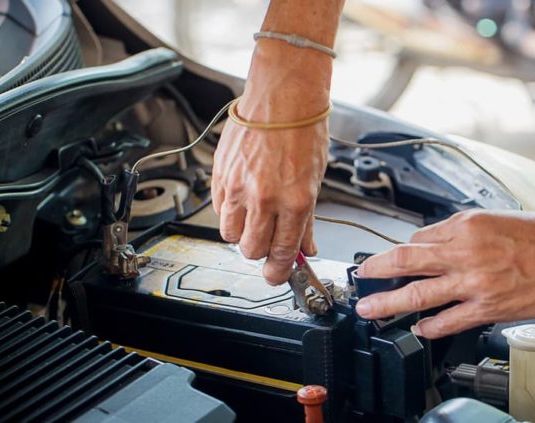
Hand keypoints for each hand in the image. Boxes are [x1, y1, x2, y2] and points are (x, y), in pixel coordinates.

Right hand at [212, 96, 328, 283]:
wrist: (282, 96)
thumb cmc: (304, 131)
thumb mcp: (315, 180)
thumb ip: (307, 219)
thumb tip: (305, 247)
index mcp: (295, 201)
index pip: (282, 252)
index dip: (279, 271)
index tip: (277, 274)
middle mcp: (265, 197)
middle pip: (251, 250)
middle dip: (261, 252)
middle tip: (268, 241)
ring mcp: (239, 187)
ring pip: (230, 235)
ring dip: (242, 233)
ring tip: (254, 217)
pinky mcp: (220, 175)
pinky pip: (219, 210)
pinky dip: (229, 212)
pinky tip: (243, 199)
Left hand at [354, 210, 534, 338]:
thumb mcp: (496, 217)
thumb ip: (463, 231)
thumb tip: (437, 243)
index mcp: (465, 224)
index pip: (418, 237)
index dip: (401, 250)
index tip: (390, 258)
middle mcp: (464, 251)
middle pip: (405, 260)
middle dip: (375, 270)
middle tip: (360, 278)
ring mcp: (473, 282)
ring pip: (417, 293)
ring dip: (387, 303)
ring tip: (369, 308)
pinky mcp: (487, 307)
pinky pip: (448, 320)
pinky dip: (429, 325)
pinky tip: (420, 328)